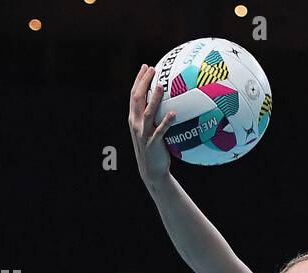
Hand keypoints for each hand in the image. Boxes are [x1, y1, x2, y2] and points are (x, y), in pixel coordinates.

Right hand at [129, 64, 176, 183]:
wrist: (151, 172)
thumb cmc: (155, 150)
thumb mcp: (151, 132)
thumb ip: (155, 118)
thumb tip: (170, 103)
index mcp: (134, 119)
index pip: (134, 95)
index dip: (138, 80)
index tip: (146, 67)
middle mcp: (136, 124)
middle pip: (137, 98)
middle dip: (143, 82)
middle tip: (152, 69)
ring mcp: (143, 133)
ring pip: (147, 112)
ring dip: (154, 98)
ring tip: (161, 85)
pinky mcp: (153, 143)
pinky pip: (160, 130)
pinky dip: (166, 121)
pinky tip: (174, 113)